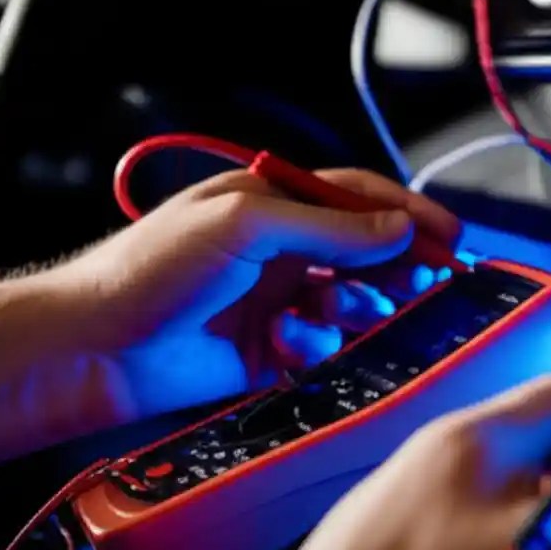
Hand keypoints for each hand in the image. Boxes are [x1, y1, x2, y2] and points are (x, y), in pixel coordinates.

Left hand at [56, 167, 460, 418]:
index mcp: (275, 202)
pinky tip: (287, 345)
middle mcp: (283, 248)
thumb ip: (330, 228)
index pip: (361, 199)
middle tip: (428, 283)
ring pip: (352, 302)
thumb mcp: (246, 226)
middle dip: (398, 267)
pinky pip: (323, 347)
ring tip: (332, 310)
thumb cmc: (155, 268)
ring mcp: (279, 299)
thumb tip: (400, 229)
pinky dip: (315, 345)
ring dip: (352, 307)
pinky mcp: (273, 351)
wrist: (97, 347)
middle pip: (368, 251)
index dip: (410, 214)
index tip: (453, 239)